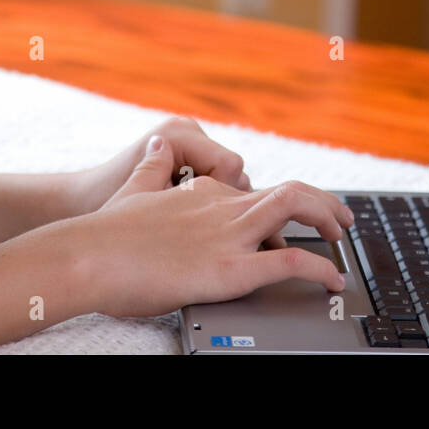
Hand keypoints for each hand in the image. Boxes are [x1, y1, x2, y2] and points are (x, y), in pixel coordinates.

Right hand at [75, 135, 355, 317]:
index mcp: (202, 192)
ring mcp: (229, 234)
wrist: (86, 255)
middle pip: (289, 190)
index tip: (290, 219)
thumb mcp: (133, 189)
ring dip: (328, 220)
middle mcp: (222, 205)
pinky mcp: (231, 267)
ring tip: (342, 238)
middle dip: (321, 203)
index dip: (279, 206)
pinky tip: (332, 280)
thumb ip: (151, 169)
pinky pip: (291, 262)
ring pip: (297, 208)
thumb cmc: (102, 234)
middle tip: (339, 219)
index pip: (254, 191)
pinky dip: (320, 269)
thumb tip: (155, 148)